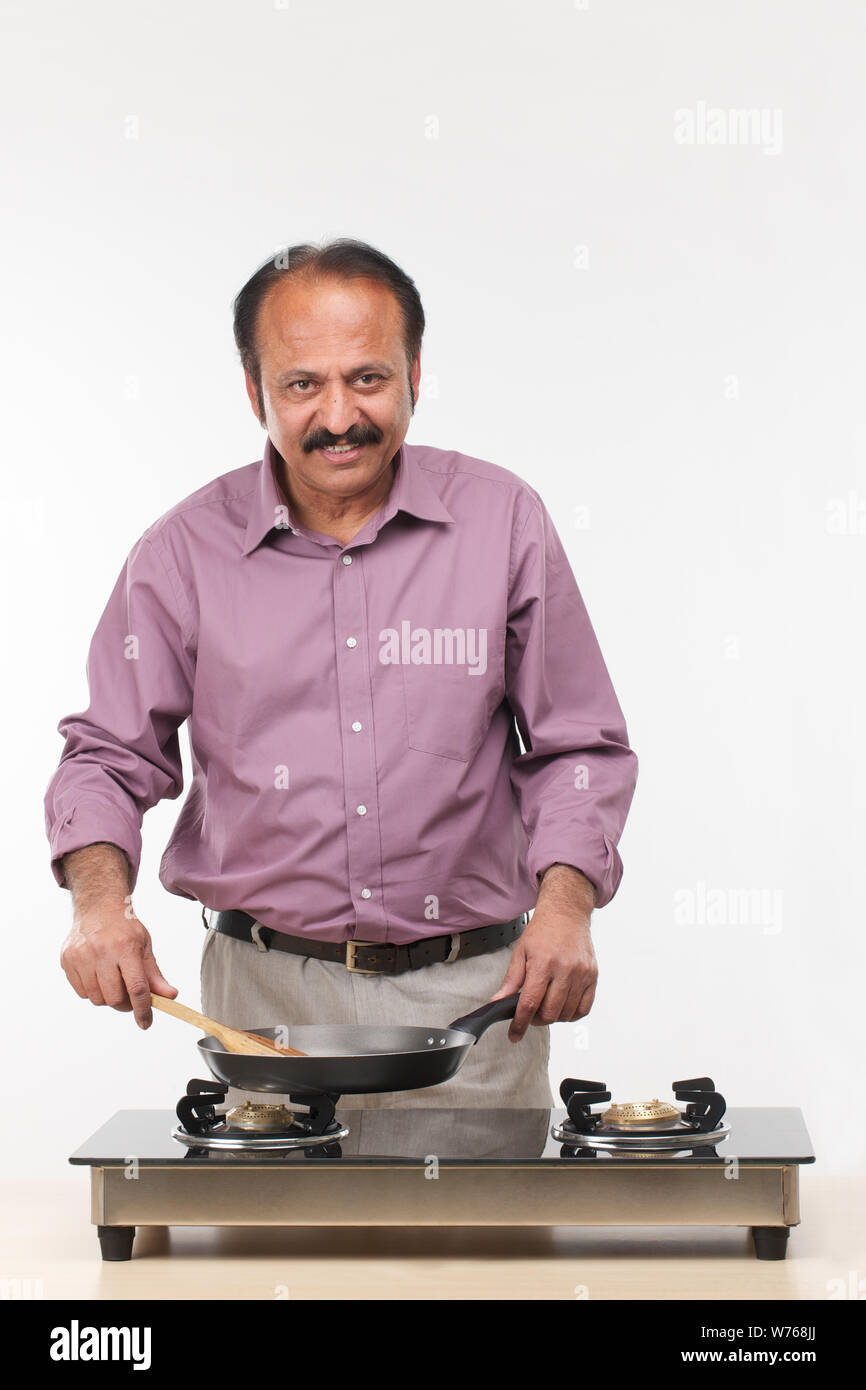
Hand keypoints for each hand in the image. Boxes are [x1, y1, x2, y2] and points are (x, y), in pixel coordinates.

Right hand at [60, 901, 176, 1028]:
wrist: (98, 907)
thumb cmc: (124, 928)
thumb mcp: (145, 946)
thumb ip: (154, 974)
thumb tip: (170, 996)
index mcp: (125, 948)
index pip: (136, 988)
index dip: (143, 1010)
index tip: (146, 1023)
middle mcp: (101, 952)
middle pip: (114, 998)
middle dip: (125, 1004)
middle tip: (130, 996)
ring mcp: (81, 956)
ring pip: (96, 998)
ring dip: (108, 998)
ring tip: (114, 981)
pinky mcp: (66, 960)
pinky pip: (81, 992)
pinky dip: (92, 991)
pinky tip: (98, 975)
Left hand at [490, 865, 597, 1041]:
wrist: (567, 913)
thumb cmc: (543, 931)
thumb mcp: (520, 952)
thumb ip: (511, 981)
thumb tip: (498, 1002)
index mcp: (543, 963)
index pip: (530, 1003)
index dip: (520, 1024)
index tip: (514, 1035)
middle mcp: (565, 970)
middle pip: (549, 1013)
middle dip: (536, 1020)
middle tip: (530, 1013)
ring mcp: (582, 974)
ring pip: (566, 1014)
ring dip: (553, 1017)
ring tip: (545, 1006)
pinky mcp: (593, 976)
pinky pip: (584, 1008)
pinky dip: (571, 1014)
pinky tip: (562, 1007)